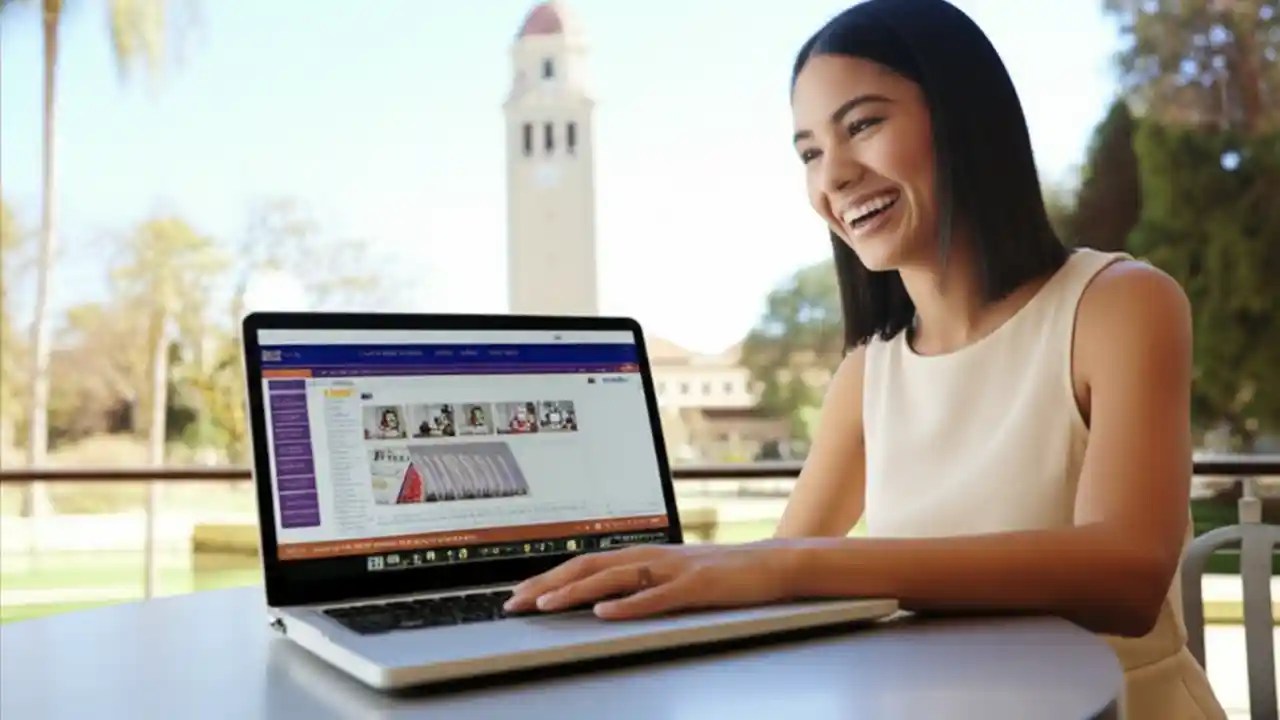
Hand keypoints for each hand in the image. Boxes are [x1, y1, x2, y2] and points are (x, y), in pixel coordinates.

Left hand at [502, 542, 793, 619]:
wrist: (771, 564)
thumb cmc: (722, 574)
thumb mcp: (672, 575)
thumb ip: (639, 583)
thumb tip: (601, 598)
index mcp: (643, 554)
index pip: (585, 563)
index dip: (550, 577)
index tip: (519, 593)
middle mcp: (651, 556)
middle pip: (589, 567)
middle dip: (549, 584)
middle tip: (515, 601)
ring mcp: (673, 569)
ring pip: (615, 577)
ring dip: (577, 592)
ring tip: (546, 605)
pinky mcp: (695, 586)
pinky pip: (657, 596)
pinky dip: (629, 604)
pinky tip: (606, 612)